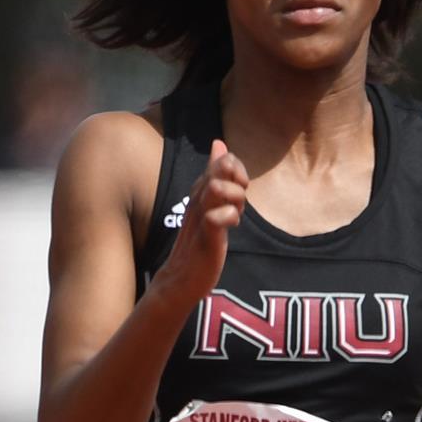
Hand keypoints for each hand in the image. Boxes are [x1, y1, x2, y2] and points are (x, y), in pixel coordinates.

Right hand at [155, 140, 247, 301]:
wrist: (180, 278)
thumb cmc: (198, 240)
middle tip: (240, 196)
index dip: (237, 168)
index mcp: (201, 191)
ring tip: (236, 210)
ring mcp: (200, 217)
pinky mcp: (205, 238)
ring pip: (217, 189)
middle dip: (237, 177)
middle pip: (221, 169)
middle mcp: (199, 199)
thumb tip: (219, 143)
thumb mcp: (209, 204)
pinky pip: (216, 218)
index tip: (240, 185)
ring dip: (233, 195)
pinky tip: (232, 225)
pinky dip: (228, 217)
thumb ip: (215, 176)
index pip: (224, 161)